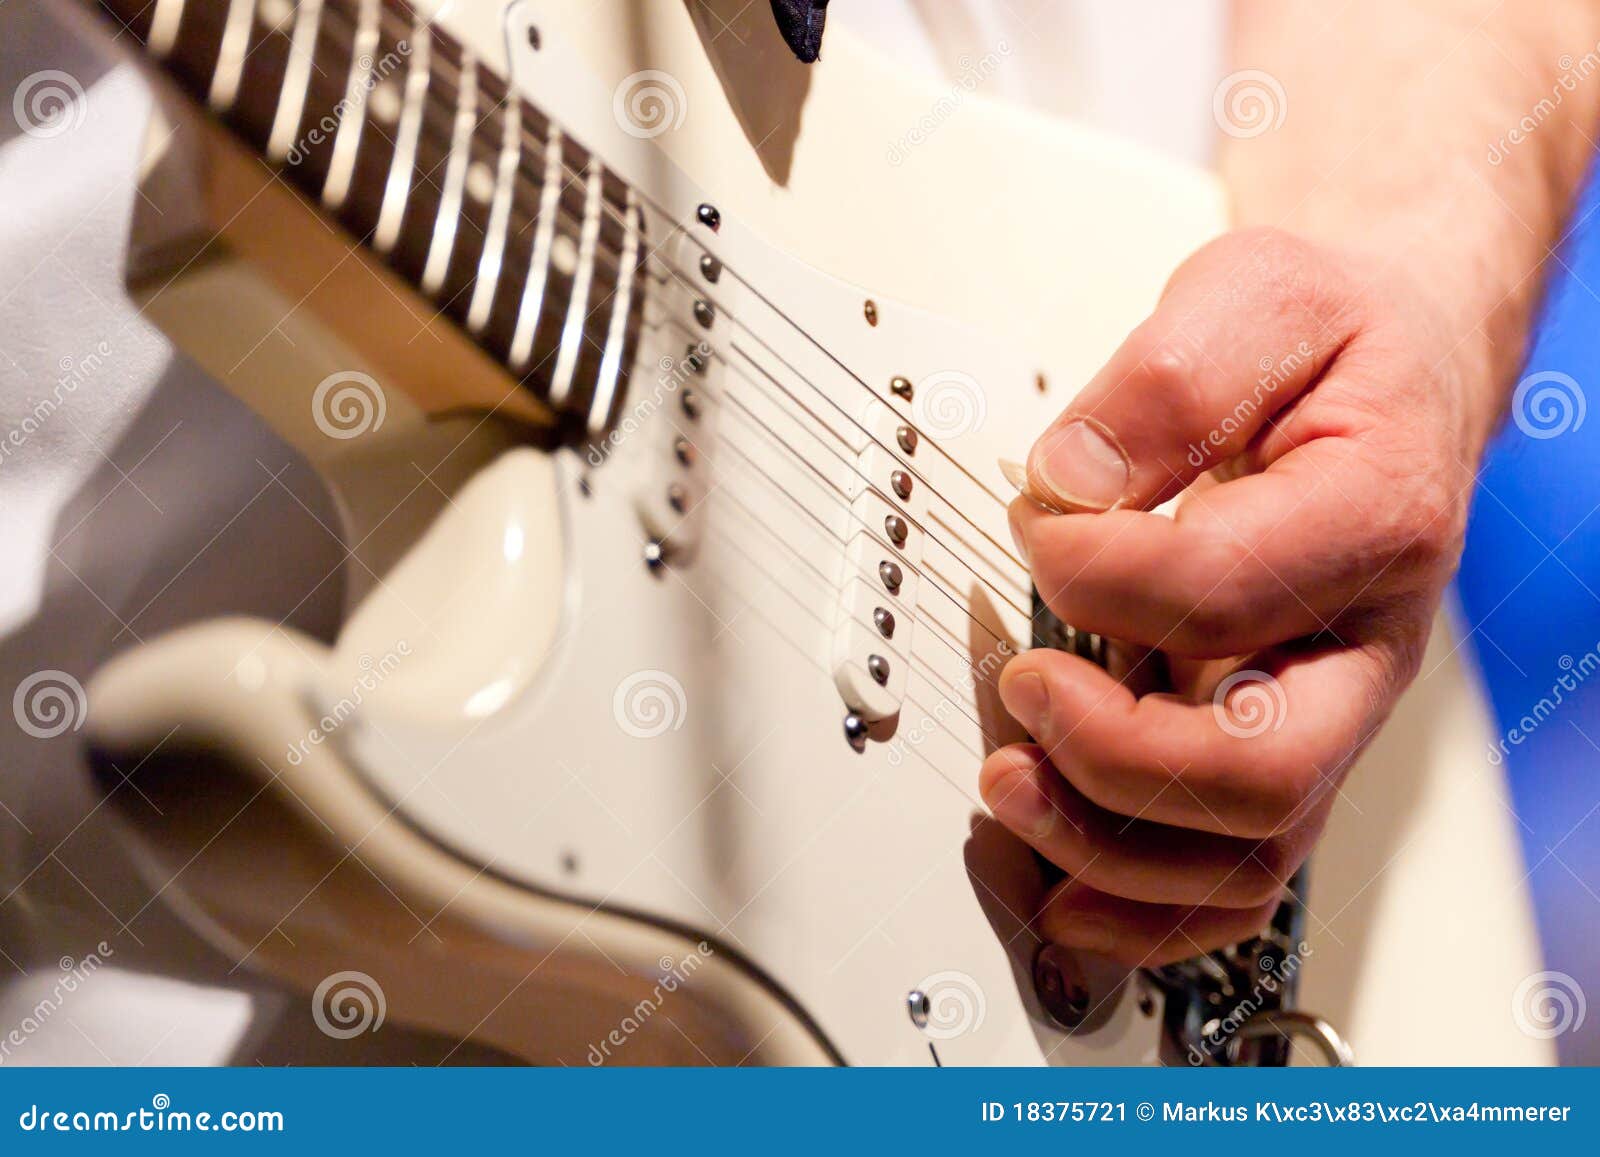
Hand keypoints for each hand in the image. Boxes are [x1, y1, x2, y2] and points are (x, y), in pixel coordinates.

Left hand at [980, 227, 1489, 965]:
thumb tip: (1069, 489)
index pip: (1223, 590)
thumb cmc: (1332, 344)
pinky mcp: (1280, 743)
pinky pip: (1234, 873)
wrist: (1390, 374)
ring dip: (1107, 846)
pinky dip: (1145, 906)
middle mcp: (1362, 641)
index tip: (1035, 525)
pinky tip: (1063, 887)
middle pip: (1262, 771)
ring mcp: (1324, 709)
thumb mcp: (1255, 297)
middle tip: (1024, 690)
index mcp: (1375, 515)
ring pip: (1244, 850)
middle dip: (1114, 754)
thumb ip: (1166, 387)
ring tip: (1008, 786)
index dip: (1098, 572)